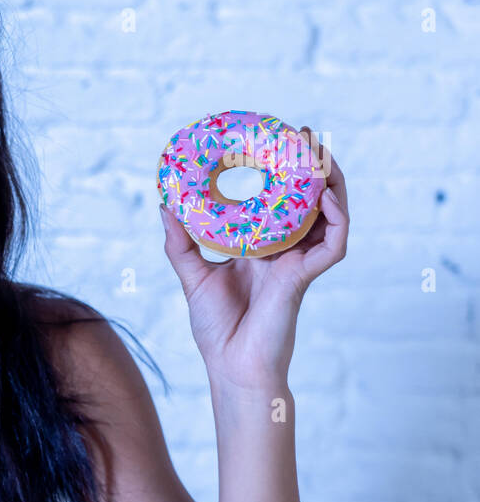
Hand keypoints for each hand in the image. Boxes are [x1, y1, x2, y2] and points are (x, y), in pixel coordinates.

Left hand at [158, 127, 348, 388]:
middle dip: (315, 167)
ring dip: (333, 183)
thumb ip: (180, 242)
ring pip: (331, 216)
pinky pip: (333, 244)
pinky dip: (335, 219)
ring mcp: (299, 264)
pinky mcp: (305, 279)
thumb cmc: (216, 328)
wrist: (231, 366)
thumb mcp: (193, 275)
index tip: (278, 141)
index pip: (283, 202)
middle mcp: (286, 251)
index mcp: (264, 247)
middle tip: (307, 135)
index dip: (286, 173)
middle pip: (312, 202)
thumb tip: (164, 205)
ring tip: (323, 155)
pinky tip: (327, 195)